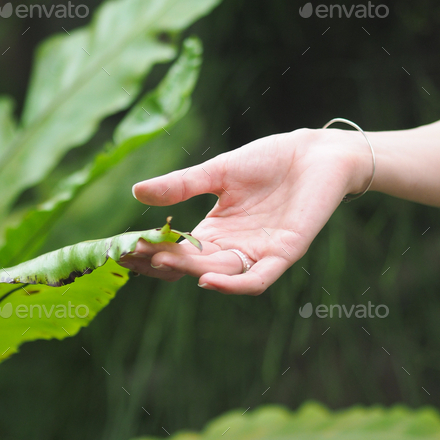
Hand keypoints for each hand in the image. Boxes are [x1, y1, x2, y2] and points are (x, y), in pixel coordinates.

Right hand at [121, 127, 372, 294]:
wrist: (317, 153)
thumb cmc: (270, 160)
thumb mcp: (218, 172)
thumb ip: (182, 185)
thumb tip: (137, 192)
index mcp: (215, 231)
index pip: (177, 250)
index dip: (151, 251)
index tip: (121, 247)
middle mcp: (233, 248)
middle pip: (192, 266)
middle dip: (162, 262)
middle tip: (133, 254)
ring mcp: (258, 253)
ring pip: (219, 274)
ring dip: (190, 272)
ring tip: (162, 260)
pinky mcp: (285, 254)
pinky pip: (257, 280)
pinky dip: (234, 286)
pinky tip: (208, 281)